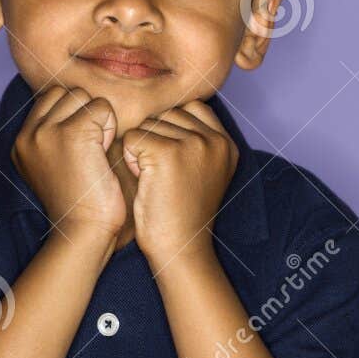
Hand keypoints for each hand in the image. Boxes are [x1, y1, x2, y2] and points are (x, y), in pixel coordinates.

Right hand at [11, 85, 124, 242]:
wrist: (84, 231)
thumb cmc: (80, 203)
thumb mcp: (53, 166)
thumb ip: (53, 137)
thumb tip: (74, 104)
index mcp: (22, 142)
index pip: (50, 98)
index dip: (73, 114)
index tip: (81, 147)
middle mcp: (28, 134)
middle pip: (65, 92)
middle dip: (84, 113)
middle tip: (91, 149)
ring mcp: (47, 132)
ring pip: (82, 96)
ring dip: (98, 119)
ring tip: (96, 151)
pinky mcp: (71, 133)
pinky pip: (101, 108)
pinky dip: (110, 127)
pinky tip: (103, 154)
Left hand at [122, 100, 237, 267]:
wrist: (180, 249)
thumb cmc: (181, 213)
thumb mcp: (203, 172)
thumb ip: (196, 140)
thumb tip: (167, 109)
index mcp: (227, 143)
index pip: (190, 108)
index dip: (171, 131)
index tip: (173, 165)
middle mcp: (215, 140)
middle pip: (166, 114)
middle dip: (155, 141)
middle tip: (165, 177)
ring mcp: (194, 144)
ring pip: (147, 125)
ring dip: (142, 151)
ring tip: (157, 181)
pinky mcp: (169, 153)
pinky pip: (132, 138)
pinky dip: (130, 160)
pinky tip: (146, 182)